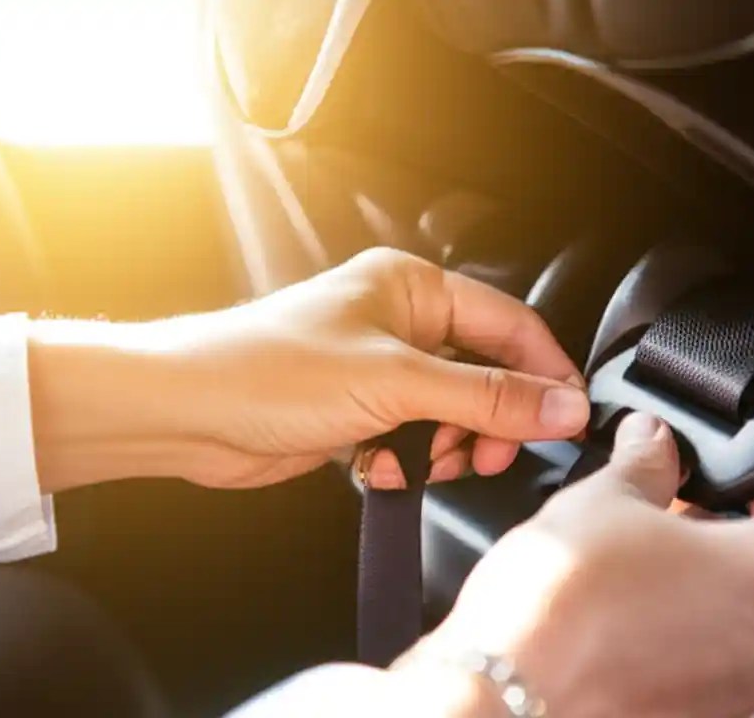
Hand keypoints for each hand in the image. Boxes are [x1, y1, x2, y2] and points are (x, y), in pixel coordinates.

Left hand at [28, 248, 588, 491]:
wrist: (186, 413)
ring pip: (452, 414)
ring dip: (446, 446)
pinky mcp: (358, 413)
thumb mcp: (397, 382)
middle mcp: (400, 323)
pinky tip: (378, 466)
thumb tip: (561, 405)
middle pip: (486, 375)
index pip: (511, 324)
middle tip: (490, 452)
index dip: (545, 372)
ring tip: (425, 458)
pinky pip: (413, 441)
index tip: (567, 417)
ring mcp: (379, 370)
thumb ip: (488, 397)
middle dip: (490, 421)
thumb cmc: (266, 370)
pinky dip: (407, 460)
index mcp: (414, 287)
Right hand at [406, 412, 753, 716]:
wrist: (505, 698)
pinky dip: (682, 649)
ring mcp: (743, 699)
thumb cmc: (558, 609)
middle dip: (725, 547)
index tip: (731, 489)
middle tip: (663, 529)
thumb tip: (652, 439)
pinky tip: (623, 630)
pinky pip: (712, 674)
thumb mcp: (602, 500)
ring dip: (704, 601)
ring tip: (633, 581)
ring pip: (744, 629)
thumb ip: (645, 463)